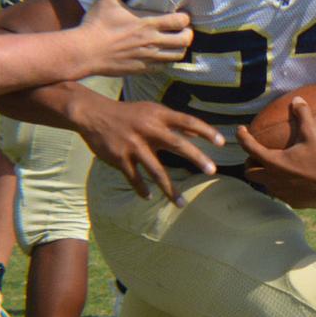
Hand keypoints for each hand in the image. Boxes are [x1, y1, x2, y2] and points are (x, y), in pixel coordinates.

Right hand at [75, 93, 224, 204]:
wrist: (94, 115)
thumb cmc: (128, 114)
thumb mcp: (151, 112)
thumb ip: (173, 123)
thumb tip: (197, 132)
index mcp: (158, 116)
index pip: (187, 121)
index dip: (205, 131)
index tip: (222, 142)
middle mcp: (148, 130)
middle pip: (177, 144)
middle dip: (196, 158)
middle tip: (212, 170)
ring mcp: (134, 145)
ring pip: (156, 171)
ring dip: (170, 189)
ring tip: (180, 204)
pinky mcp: (120, 158)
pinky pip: (135, 178)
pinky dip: (142, 189)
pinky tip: (149, 197)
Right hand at [76, 0, 193, 76]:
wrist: (86, 51)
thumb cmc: (96, 25)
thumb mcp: (104, 0)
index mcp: (147, 23)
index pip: (180, 21)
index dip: (185, 18)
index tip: (182, 15)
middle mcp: (152, 41)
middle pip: (185, 40)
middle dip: (187, 34)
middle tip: (182, 31)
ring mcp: (148, 57)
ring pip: (177, 56)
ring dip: (179, 49)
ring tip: (174, 43)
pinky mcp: (142, 69)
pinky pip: (163, 68)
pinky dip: (166, 62)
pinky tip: (160, 56)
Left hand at [237, 98, 315, 208]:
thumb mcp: (313, 134)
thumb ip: (303, 115)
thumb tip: (297, 99)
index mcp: (274, 162)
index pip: (250, 148)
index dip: (242, 137)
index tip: (240, 130)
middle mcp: (273, 179)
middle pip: (249, 172)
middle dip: (250, 163)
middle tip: (257, 155)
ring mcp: (282, 193)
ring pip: (264, 184)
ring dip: (265, 175)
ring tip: (274, 167)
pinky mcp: (292, 201)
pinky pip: (281, 193)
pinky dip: (281, 186)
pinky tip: (292, 180)